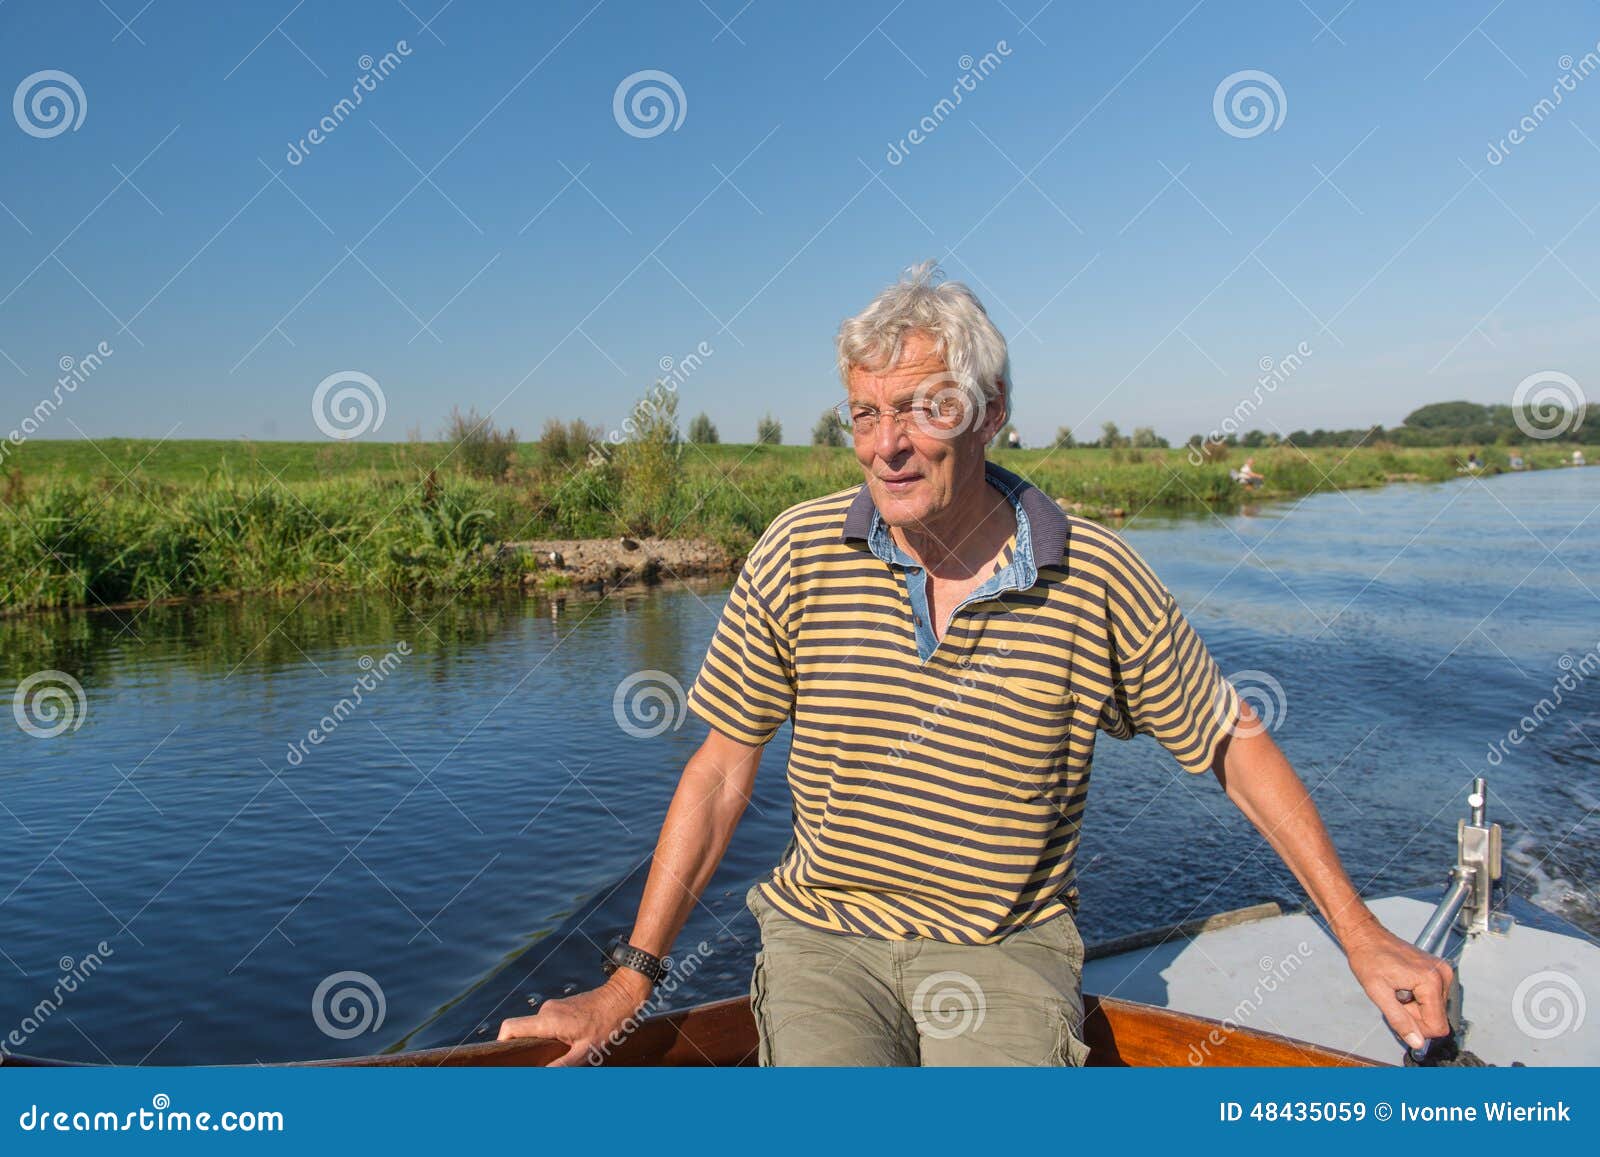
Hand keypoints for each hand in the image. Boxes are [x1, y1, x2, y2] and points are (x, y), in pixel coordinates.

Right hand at [496, 972, 652, 1065]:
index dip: (501, 1043)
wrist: (624, 994)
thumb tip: (542, 1078)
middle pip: (523, 1030)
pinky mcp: (564, 1006)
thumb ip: (563, 1066)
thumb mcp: (587, 1050)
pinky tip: (571, 1044)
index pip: (510, 1027)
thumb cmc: (609, 1021)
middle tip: (536, 1066)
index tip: (505, 1059)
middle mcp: (547, 1010)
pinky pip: (550, 1023)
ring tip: (562, 1056)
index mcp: (548, 1020)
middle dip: (527, 1049)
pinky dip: (553, 1036)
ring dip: (544, 1043)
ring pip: (539, 1028)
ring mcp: (555, 1006)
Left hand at [1341, 921, 1453, 1051]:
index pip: (1438, 1025)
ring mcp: (1442, 971)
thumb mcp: (1378, 993)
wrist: (1366, 936)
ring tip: (1397, 990)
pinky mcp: (1438, 970)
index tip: (1399, 1014)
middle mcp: (1443, 975)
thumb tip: (1417, 1043)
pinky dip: (1418, 998)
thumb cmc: (1368, 959)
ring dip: (1416, 1007)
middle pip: (1437, 1017)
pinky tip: (1403, 985)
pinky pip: (1434, 997)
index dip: (1418, 1028)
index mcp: (1431, 981)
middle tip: (1394, 999)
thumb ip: (1399, 1020)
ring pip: (1435, 1009)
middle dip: (1415, 1015)